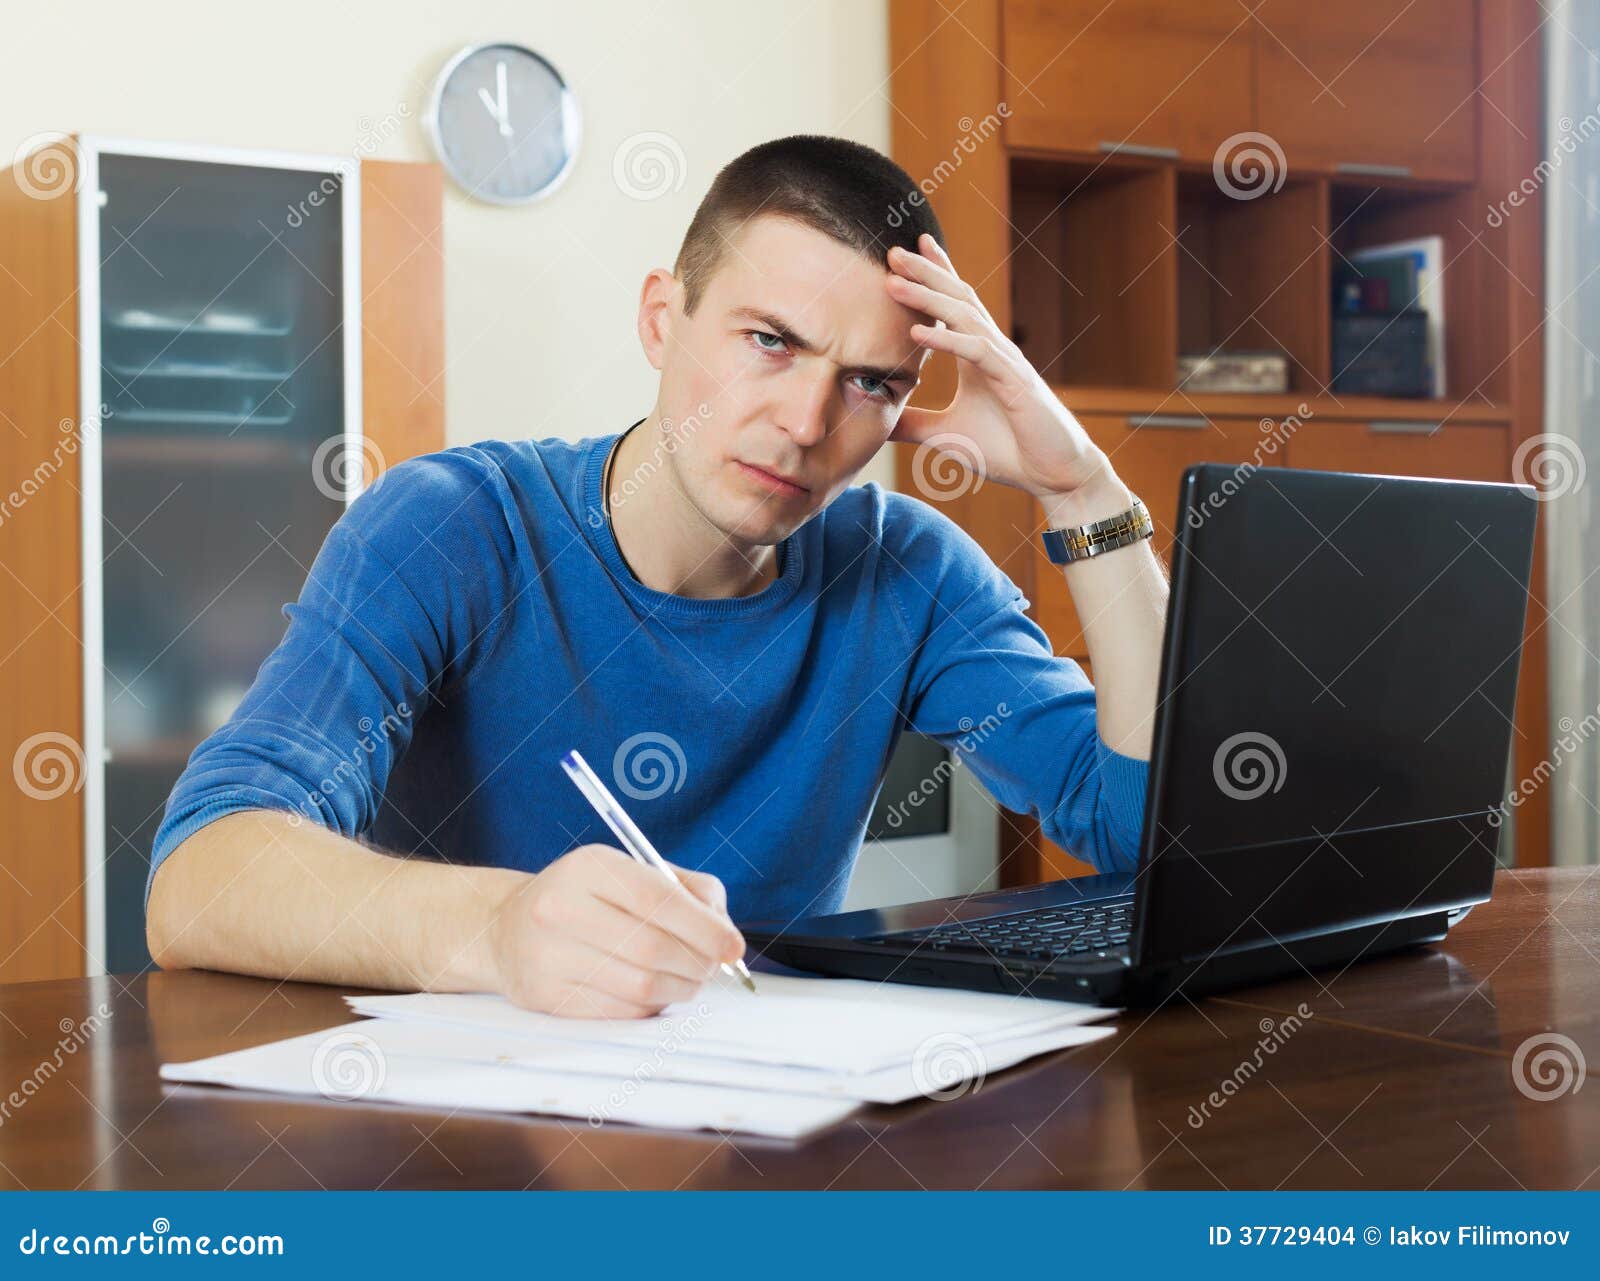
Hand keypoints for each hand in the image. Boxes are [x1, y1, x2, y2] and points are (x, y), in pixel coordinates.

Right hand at [486, 844, 745, 1017]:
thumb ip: (687, 889)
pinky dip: (652, 1006)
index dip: (705, 927)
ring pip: (640, 986)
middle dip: (698, 962)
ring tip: (688, 978)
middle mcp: (560, 909)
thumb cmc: (586, 897)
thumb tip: (724, 930)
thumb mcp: (629, 871)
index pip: (657, 898)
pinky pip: (621, 1012)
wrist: (506, 929)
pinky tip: (654, 991)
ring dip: (680, 988)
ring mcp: (548, 956)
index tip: (732, 946)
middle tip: (712, 966)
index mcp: (587, 867)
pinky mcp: (546, 997)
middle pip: (653, 948)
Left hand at [886, 233, 1129, 520]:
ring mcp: (1004, 362)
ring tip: (894, 282)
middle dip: (924, 273)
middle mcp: (991, 350)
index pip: (952, 306)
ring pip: (964, 317)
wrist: (1053, 475)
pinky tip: (918, 331)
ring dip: (927, 297)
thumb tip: (878, 420)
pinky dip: (947, 340)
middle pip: (955, 299)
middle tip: (892, 250)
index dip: (932, 277)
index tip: (903, 256)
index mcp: (977, 356)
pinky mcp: (1014, 382)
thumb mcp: (945, 435)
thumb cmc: (1008, 450)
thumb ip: (913, 423)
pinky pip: (977, 352)